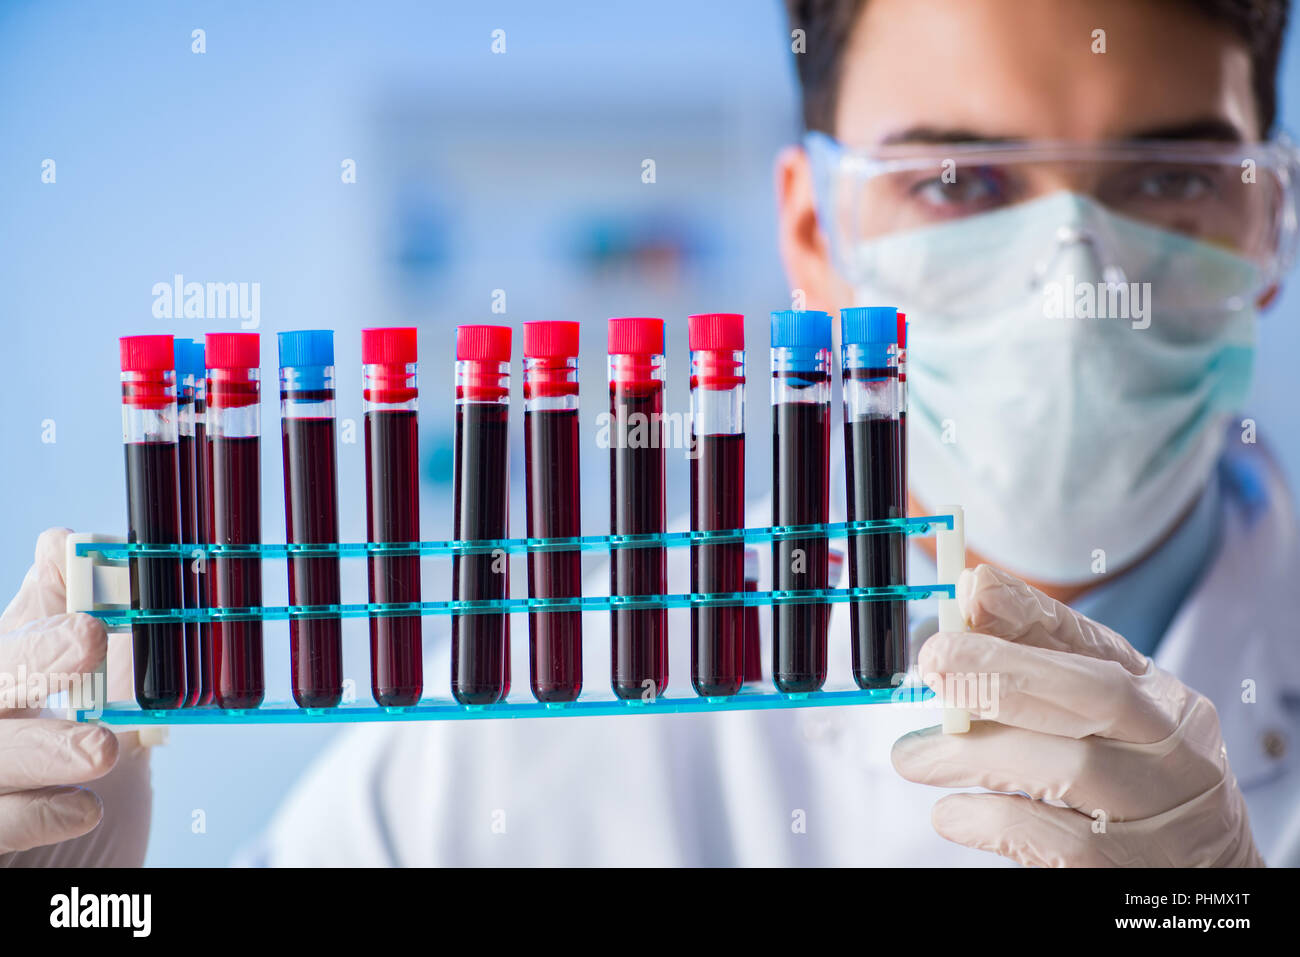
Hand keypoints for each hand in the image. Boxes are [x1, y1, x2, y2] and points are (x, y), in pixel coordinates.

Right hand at [0, 528, 152, 865]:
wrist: (73, 868)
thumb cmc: (76, 784)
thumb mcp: (98, 711)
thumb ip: (90, 645)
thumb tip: (71, 548)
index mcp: (5, 684)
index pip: (11, 646)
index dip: (44, 628)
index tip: (92, 615)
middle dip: (35, 659)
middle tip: (90, 641)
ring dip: (43, 745)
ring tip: (103, 747)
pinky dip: (34, 816)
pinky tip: (82, 808)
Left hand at [892, 563, 1262, 866]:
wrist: (1206, 872)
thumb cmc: (1139, 777)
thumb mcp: (1111, 717)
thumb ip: (1042, 661)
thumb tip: (972, 595)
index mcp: (1164, 700)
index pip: (1097, 646)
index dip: (1032, 614)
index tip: (971, 590)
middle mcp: (1175, 750)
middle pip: (1097, 698)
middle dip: (1007, 673)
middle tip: (934, 663)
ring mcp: (1160, 814)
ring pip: (1069, 769)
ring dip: (977, 754)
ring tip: (913, 756)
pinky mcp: (1126, 869)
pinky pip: (1052, 841)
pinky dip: (989, 819)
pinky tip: (949, 812)